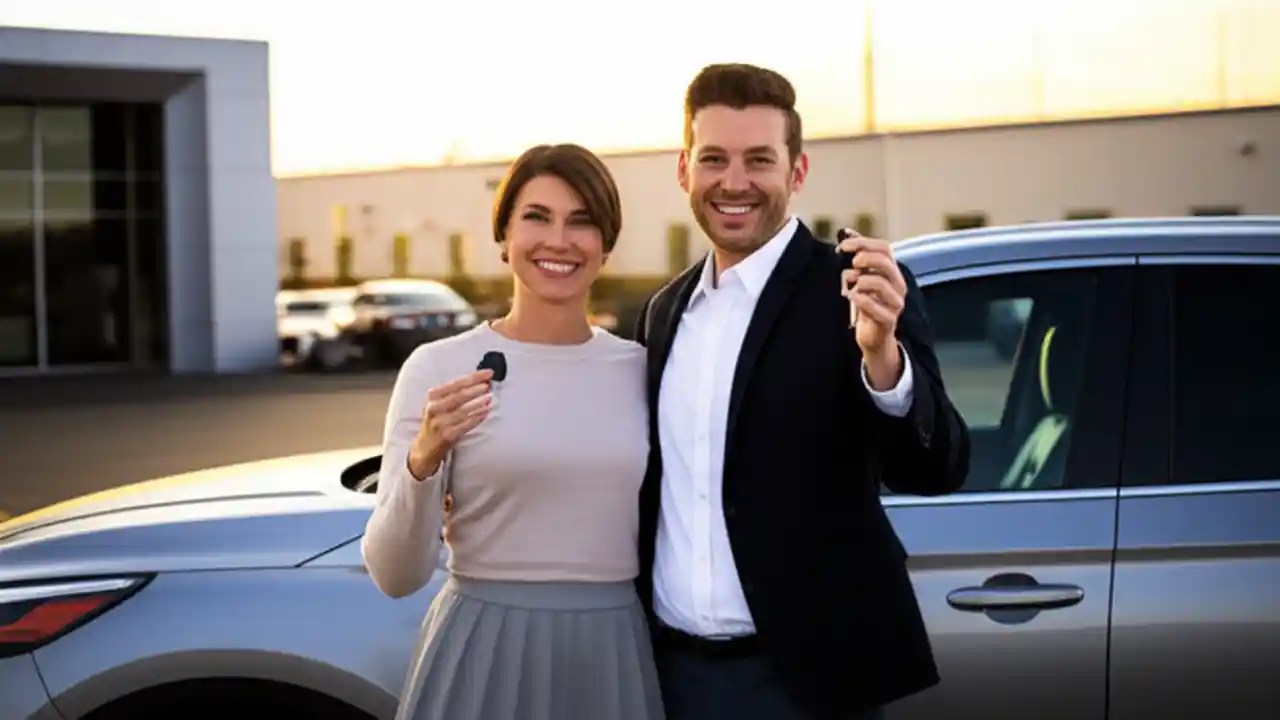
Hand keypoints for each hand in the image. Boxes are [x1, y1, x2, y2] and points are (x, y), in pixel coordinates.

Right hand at [408, 369, 492, 479]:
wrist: (425, 446)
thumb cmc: (437, 420)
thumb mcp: (439, 403)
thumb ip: (455, 392)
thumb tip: (480, 381)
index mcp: (432, 397)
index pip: (455, 384)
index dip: (473, 378)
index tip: (487, 373)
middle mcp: (434, 408)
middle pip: (458, 396)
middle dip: (475, 389)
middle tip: (489, 384)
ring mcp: (440, 423)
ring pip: (463, 410)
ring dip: (478, 403)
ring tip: (490, 397)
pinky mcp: (448, 435)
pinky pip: (466, 424)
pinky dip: (477, 417)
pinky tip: (486, 411)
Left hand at [838, 230, 907, 371]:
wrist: (874, 336)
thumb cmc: (867, 304)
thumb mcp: (862, 278)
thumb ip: (858, 256)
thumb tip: (847, 232)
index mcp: (892, 271)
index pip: (884, 248)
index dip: (863, 243)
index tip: (843, 246)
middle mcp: (897, 285)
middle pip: (885, 262)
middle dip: (864, 259)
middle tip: (850, 265)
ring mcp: (895, 303)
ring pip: (880, 284)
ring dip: (860, 281)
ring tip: (850, 286)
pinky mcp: (889, 320)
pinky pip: (874, 306)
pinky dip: (860, 300)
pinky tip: (852, 298)